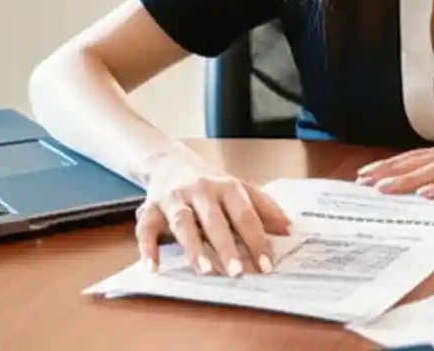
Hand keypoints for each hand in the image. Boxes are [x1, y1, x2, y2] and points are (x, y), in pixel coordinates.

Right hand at [135, 156, 290, 276]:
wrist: (169, 163)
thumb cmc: (210, 185)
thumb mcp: (240, 190)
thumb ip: (263, 208)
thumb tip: (287, 229)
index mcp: (226, 186)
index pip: (245, 214)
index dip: (256, 239)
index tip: (266, 264)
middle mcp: (200, 190)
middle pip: (214, 219)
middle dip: (226, 246)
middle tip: (237, 272)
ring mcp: (174, 199)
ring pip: (182, 222)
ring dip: (193, 247)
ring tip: (204, 270)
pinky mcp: (150, 208)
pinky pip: (145, 228)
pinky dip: (147, 248)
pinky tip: (153, 268)